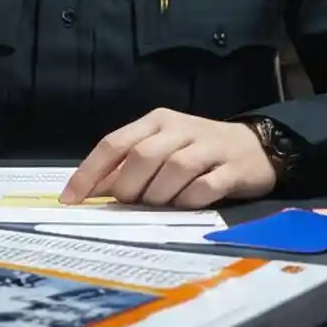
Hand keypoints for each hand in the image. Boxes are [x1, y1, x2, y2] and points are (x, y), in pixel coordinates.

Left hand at [60, 108, 276, 208]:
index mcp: (156, 120)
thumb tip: (90, 192)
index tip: (70, 200)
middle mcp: (180, 128)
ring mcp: (208, 146)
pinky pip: (204, 187)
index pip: (114, 143)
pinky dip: (188, 201)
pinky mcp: (232, 168)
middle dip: (129, 187)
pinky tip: (186, 205)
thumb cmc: (197, 151)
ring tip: (159, 206)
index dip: (89, 173)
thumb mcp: (161, 149)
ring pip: (173, 170)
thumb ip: (127, 166)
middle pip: (142, 156)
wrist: (256, 147)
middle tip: (131, 204)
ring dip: (158, 196)